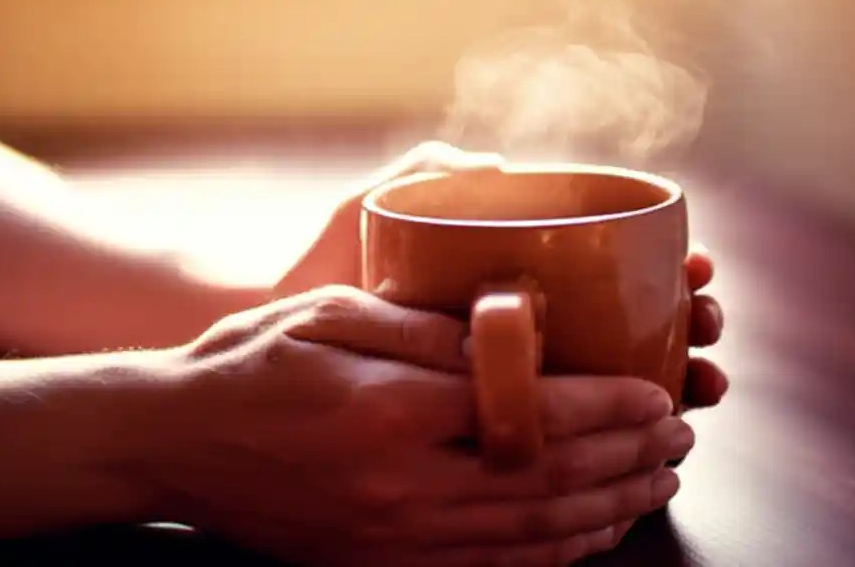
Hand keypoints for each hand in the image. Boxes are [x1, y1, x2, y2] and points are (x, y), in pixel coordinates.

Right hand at [141, 286, 694, 565]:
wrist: (174, 443)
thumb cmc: (250, 362)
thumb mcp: (332, 313)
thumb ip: (426, 327)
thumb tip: (511, 333)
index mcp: (392, 411)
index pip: (528, 413)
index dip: (605, 406)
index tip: (654, 394)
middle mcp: (401, 486)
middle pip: (544, 481)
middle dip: (626, 459)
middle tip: (679, 435)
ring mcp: (392, 538)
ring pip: (527, 535)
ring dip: (605, 510)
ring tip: (657, 485)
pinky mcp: (380, 564)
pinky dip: (550, 556)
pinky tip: (588, 537)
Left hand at [277, 141, 729, 410]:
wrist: (270, 340)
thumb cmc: (323, 271)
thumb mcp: (371, 210)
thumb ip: (429, 173)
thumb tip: (497, 160)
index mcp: (514, 268)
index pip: (614, 266)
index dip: (668, 269)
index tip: (697, 270)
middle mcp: (528, 320)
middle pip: (634, 323)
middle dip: (689, 324)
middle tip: (710, 325)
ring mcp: (516, 373)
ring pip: (618, 380)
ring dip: (675, 379)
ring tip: (700, 384)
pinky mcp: (495, 421)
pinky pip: (569, 432)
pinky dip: (616, 436)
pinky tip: (644, 440)